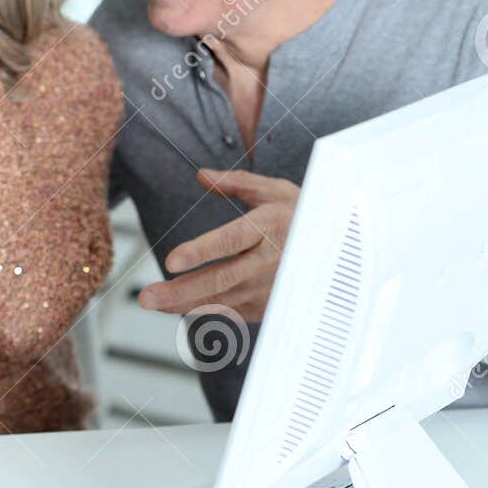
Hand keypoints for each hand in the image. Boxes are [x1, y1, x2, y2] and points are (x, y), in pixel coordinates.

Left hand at [136, 169, 298, 321]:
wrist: (341, 251)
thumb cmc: (301, 215)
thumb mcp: (276, 191)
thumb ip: (237, 182)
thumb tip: (201, 175)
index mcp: (269, 228)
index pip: (231, 241)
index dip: (201, 251)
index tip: (172, 260)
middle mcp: (269, 262)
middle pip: (220, 279)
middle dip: (181, 291)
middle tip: (146, 297)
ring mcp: (268, 289)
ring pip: (221, 301)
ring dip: (182, 304)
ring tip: (150, 302)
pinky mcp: (266, 306)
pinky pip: (229, 312)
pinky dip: (199, 311)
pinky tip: (173, 308)